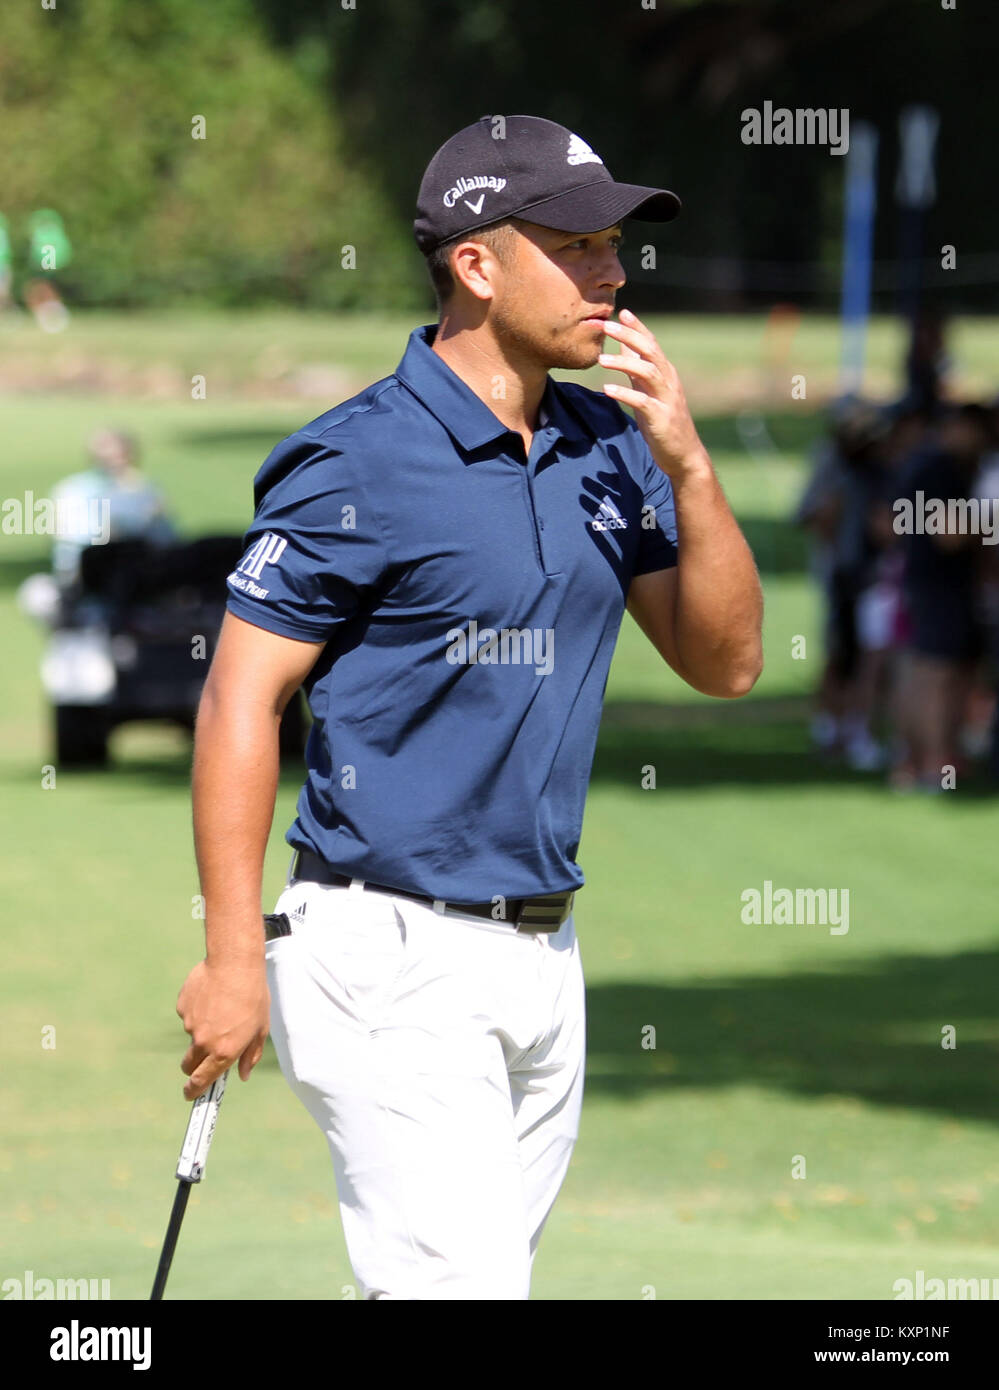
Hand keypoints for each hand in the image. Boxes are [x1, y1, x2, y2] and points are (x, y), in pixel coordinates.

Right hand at [177, 952, 269, 1099]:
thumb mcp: (260, 1029)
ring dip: (202, 1029)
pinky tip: (212, 995)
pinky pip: (189, 1015)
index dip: (194, 1091)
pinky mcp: (183, 1007)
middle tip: (206, 1054)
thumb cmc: (254, 996)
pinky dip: (198, 1010)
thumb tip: (243, 1075)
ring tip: (221, 1007)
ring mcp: (190, 1025)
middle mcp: (204, 1042)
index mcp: (224, 1051)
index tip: (190, 1095)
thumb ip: (250, 1055)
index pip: (202, 1081)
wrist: (235, 964)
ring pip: (192, 1035)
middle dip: (193, 1066)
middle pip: (189, 1064)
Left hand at [599, 308, 708, 478]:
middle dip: (629, 335)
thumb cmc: (663, 421)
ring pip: (648, 372)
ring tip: (601, 359)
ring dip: (624, 363)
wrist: (683, 455)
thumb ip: (637, 369)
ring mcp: (667, 399)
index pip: (652, 343)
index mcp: (666, 373)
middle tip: (606, 325)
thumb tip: (624, 346)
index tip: (621, 311)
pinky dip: (624, 394)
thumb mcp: (648, 391)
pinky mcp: (661, 418)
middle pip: (651, 350)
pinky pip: (643, 402)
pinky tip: (607, 389)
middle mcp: (669, 381)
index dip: (638, 326)